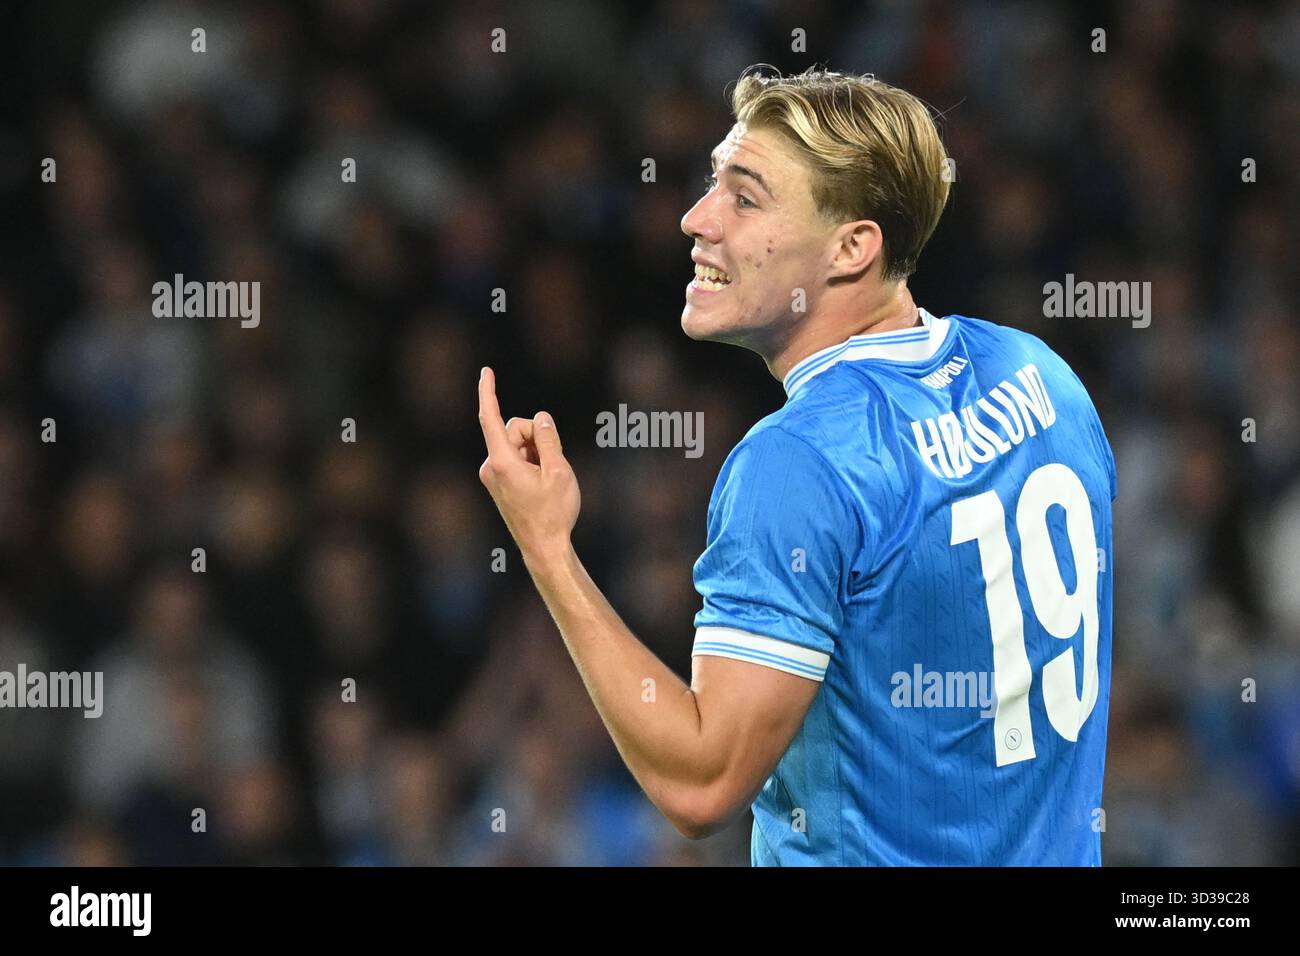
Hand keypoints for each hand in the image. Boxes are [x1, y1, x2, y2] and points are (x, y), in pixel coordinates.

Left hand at [477, 367, 580, 560]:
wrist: (544, 547)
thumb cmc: (553, 512)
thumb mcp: (559, 471)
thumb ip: (549, 439)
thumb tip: (541, 417)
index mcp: (502, 462)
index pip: (491, 418)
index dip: (488, 392)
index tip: (486, 371)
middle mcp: (491, 467)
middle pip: (515, 429)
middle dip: (536, 435)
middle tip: (553, 461)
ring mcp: (493, 475)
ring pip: (517, 443)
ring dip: (536, 451)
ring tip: (548, 478)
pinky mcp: (498, 481)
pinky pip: (516, 456)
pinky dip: (531, 460)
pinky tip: (541, 482)